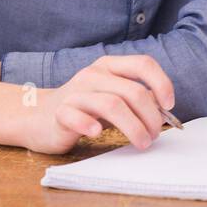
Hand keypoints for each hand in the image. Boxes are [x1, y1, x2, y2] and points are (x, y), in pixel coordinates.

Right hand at [19, 55, 175, 154]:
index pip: (143, 63)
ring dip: (133, 127)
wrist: (38, 116)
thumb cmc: (83, 108)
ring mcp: (75, 93)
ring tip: (142, 142)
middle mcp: (93, 75)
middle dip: (150, 117)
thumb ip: (134, 98)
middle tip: (154, 135)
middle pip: (132, 92)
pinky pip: (75, 116)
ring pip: (111, 105)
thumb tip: (163, 111)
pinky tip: (97, 134)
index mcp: (109, 66)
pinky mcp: (59, 113)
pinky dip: (88, 125)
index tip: (169, 106)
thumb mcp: (111, 95)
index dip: (162, 84)